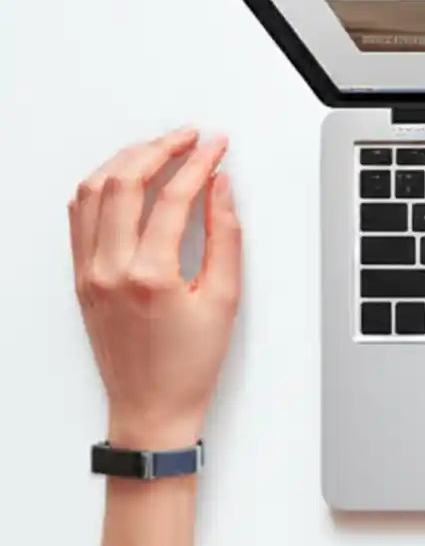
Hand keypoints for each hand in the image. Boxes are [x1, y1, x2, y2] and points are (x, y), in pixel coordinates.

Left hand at [68, 129, 240, 449]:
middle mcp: (110, 269)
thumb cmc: (189, 366)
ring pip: (92, 191)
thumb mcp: (224, 301)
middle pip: (125, 182)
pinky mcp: (79, 277)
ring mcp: (88, 272)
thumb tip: (221, 190)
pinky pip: (78, 216)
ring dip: (125, 160)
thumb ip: (225, 238)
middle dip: (160, 149)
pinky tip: (122, 178)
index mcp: (150, 276)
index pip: (173, 198)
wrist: (151, 408)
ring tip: (156, 149)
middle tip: (188, 138)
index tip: (215, 147)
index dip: (198, 163)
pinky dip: (99, 186)